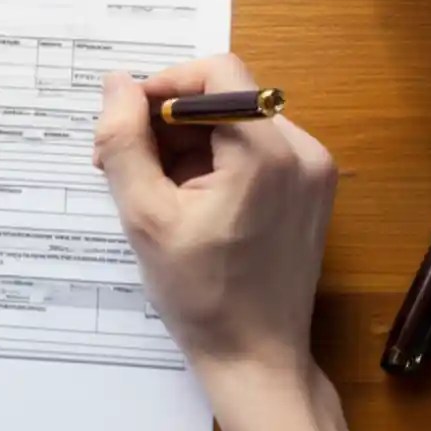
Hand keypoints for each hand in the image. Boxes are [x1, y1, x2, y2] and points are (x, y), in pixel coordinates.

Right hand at [93, 55, 351, 430]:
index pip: (216, 72)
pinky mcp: (311, 189)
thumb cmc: (202, 297)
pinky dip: (216, 161)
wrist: (257, 358)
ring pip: (237, 121)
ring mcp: (313, 170)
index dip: (164, 86)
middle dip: (169, 121)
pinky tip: (187, 201)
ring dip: (188, 143)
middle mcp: (302, 151)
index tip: (127, 123)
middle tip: (124, 164)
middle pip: (225, 97)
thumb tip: (116, 85)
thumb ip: (124, 142)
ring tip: (154, 190)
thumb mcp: (145, 216)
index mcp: (267, 154)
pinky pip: (255, 148)